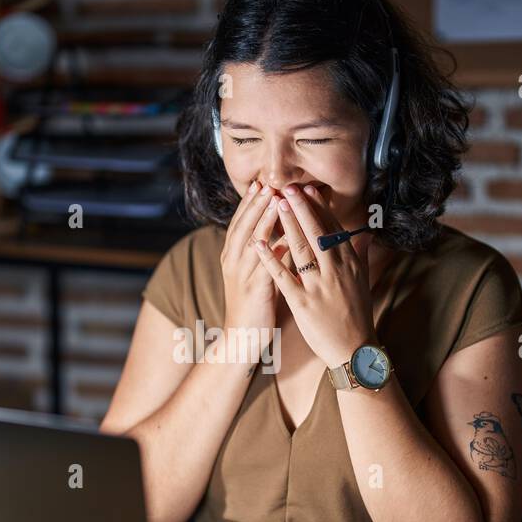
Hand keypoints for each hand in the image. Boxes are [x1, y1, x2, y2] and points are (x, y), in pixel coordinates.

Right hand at [221, 181, 290, 333]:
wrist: (242, 338)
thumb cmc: (253, 305)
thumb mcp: (254, 273)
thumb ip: (264, 252)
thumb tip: (280, 231)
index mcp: (232, 256)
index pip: (239, 222)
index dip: (249, 203)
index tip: (260, 183)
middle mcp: (233, 262)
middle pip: (243, 226)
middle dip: (256, 204)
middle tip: (267, 183)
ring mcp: (241, 275)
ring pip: (253, 241)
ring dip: (264, 220)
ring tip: (276, 200)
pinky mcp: (254, 290)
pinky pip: (267, 264)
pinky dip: (277, 249)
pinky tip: (289, 237)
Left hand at [251, 184, 376, 368]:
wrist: (355, 349)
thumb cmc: (357, 314)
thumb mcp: (363, 281)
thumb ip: (362, 254)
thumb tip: (366, 233)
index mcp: (350, 263)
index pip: (333, 229)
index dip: (320, 208)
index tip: (308, 189)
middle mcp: (336, 271)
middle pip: (317, 232)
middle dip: (302, 208)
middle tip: (289, 186)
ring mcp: (319, 286)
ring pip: (301, 249)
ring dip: (288, 224)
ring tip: (276, 204)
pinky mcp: (303, 303)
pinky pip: (284, 277)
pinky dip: (271, 259)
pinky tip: (259, 243)